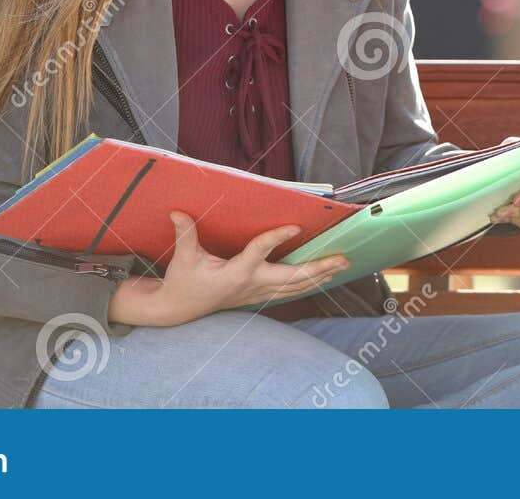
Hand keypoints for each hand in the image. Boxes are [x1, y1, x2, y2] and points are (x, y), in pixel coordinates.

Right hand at [108, 212, 349, 325]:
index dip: (276, 238)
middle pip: (292, 277)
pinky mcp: (259, 295)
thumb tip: (177, 211)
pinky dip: (308, 284)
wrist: (180, 308)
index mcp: (236, 272)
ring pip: (295, 287)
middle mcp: (252, 284)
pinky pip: (290, 291)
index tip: (296, 226)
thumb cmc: (184, 280)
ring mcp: (258, 292)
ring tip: (342, 265)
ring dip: (320, 276)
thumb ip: (186, 234)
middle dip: (319, 268)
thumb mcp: (185, 257)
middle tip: (343, 258)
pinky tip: (324, 277)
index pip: (260, 252)